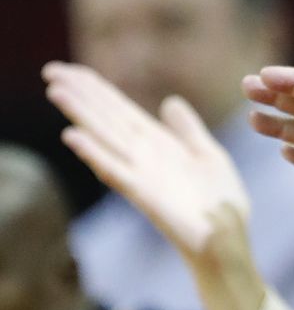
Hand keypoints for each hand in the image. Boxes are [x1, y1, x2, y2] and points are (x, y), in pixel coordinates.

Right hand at [43, 63, 251, 263]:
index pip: (120, 110)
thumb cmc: (219, 202)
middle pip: (107, 118)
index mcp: (158, 144)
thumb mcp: (208, 155)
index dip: (97, 89)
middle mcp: (144, 156)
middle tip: (50, 70)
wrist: (228, 239)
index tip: (71, 70)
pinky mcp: (144, 195)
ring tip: (56, 91)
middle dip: (81, 95)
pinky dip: (94, 153)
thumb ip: (188, 129)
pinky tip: (72, 136)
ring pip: (105, 138)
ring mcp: (141, 174)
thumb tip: (169, 102)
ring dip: (81, 115)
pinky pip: (115, 171)